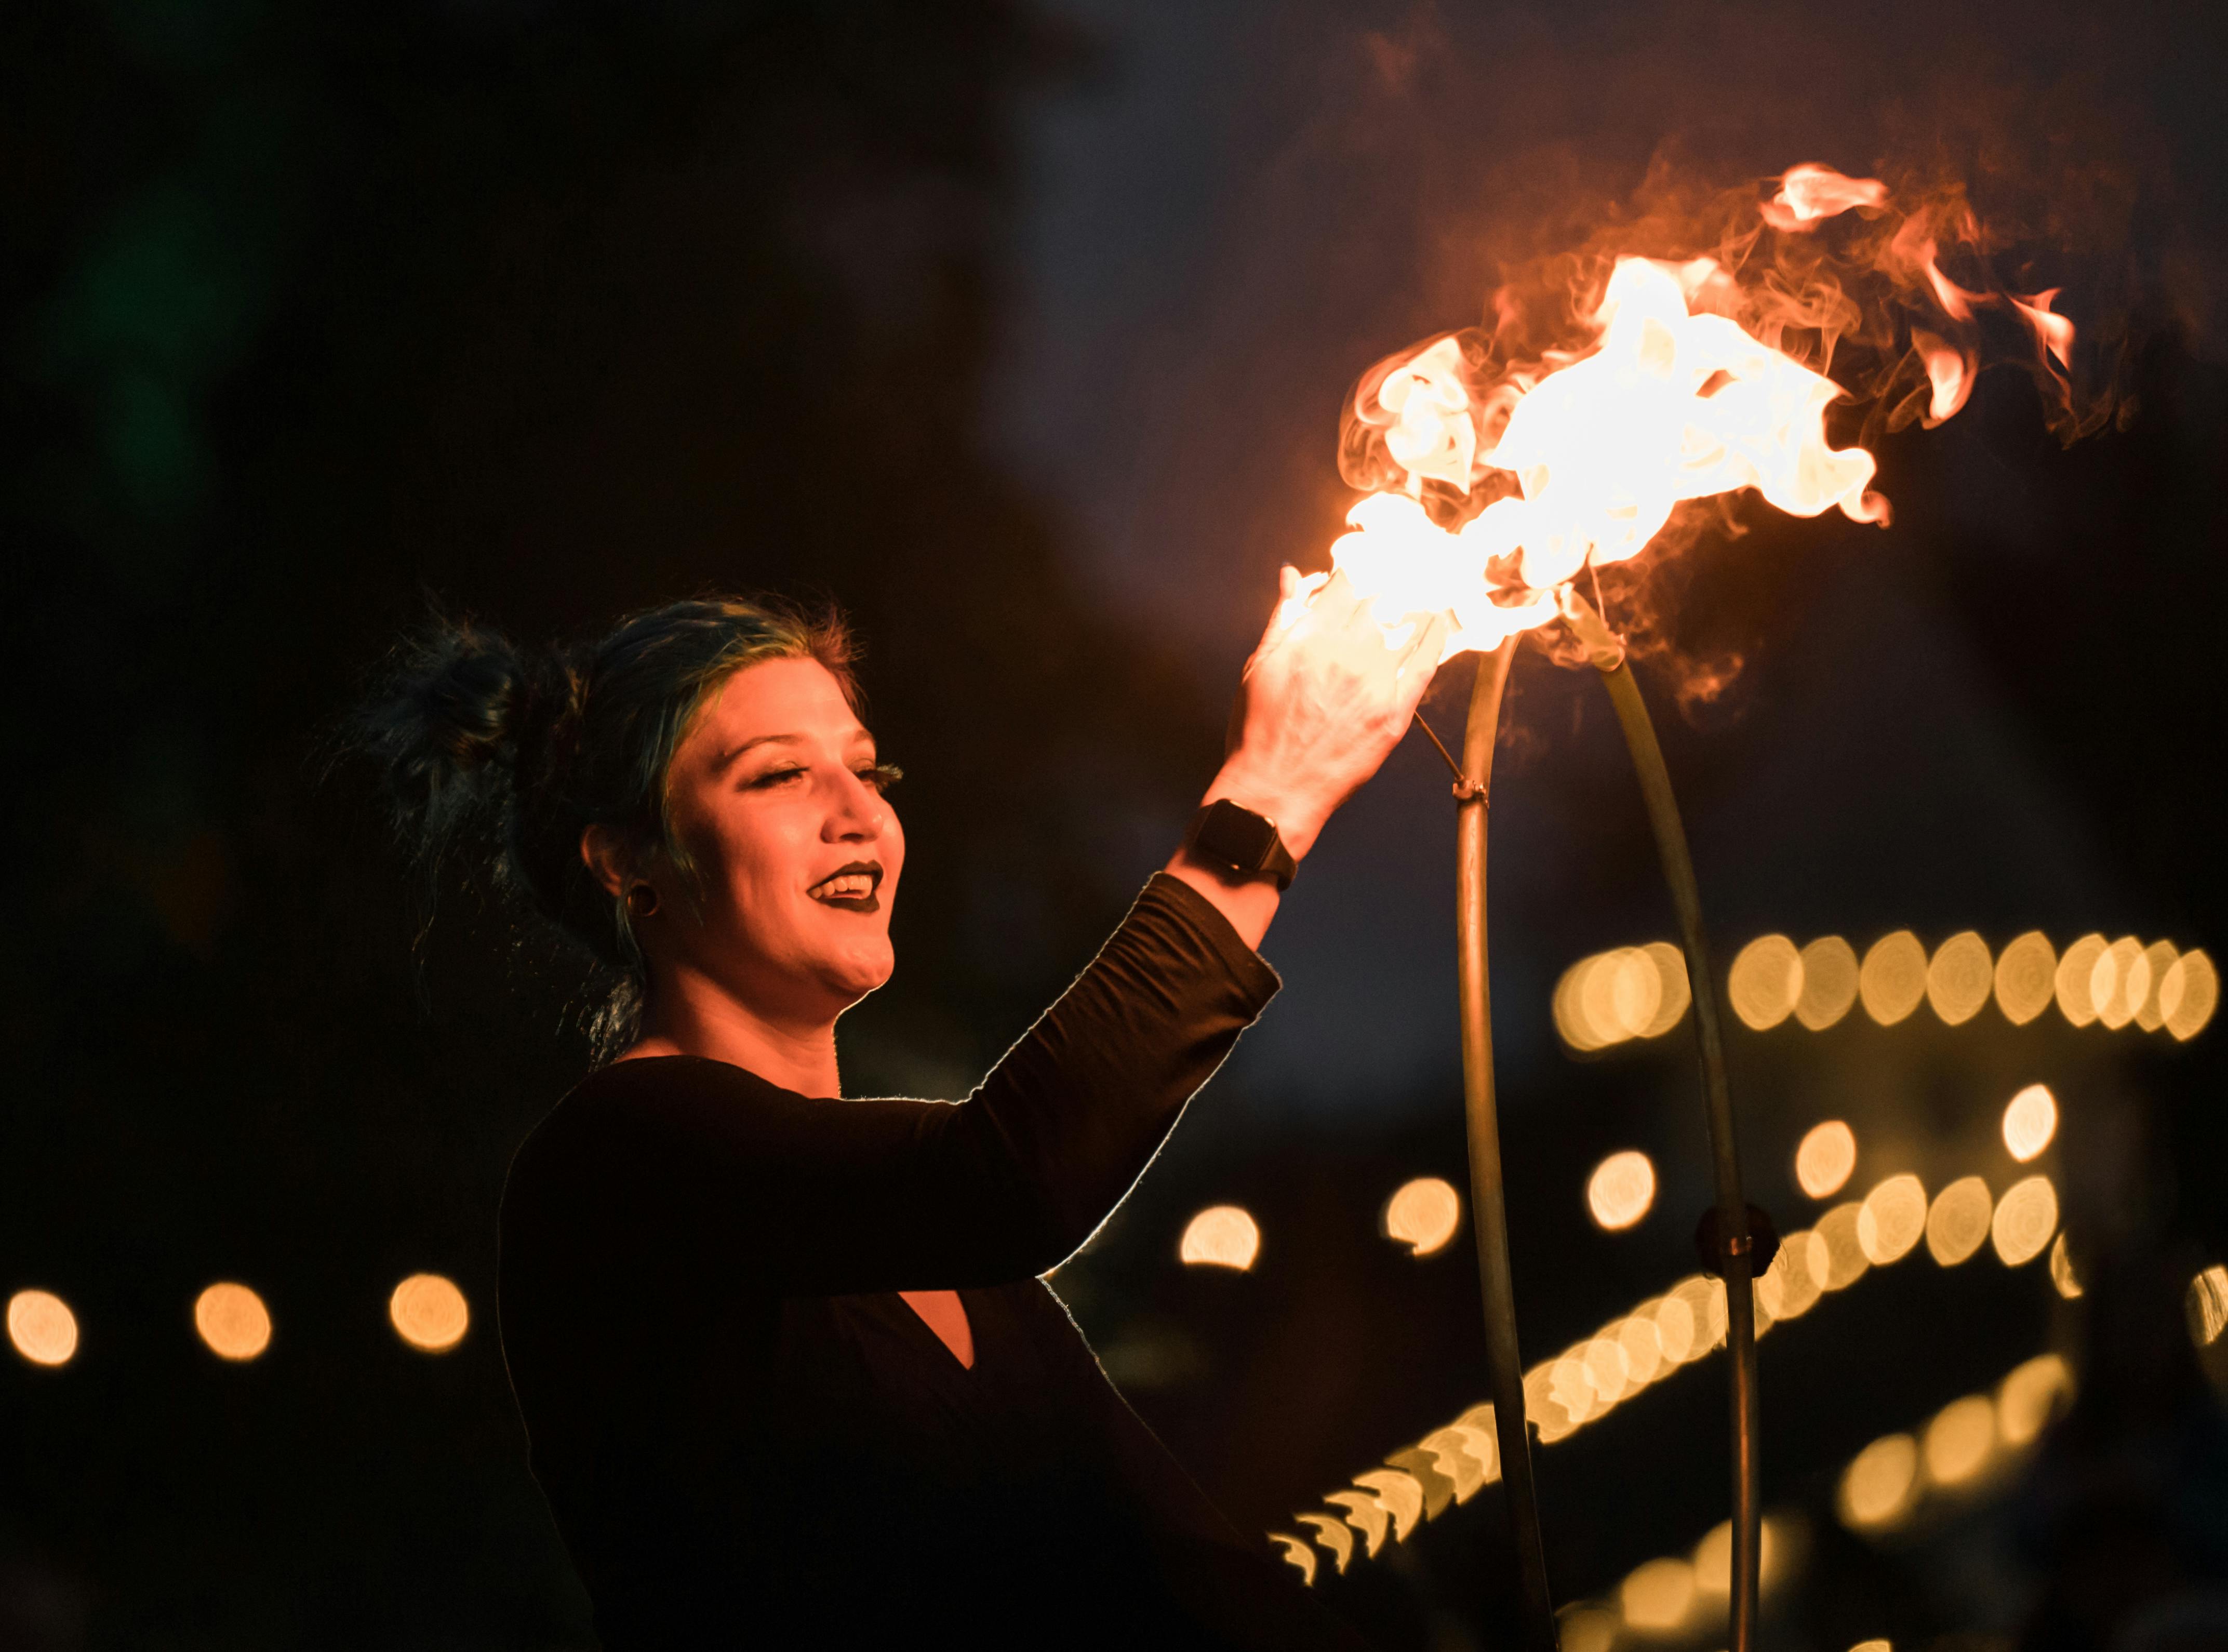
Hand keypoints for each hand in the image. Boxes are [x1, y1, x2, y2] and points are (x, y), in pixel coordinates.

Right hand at [1207, 566, 1449, 860]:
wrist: (1273, 792)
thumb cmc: (1259, 730)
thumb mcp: (1259, 665)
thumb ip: (1283, 617)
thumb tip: (1295, 575)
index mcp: (1310, 638)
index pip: (1348, 581)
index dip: (1363, 560)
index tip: (1373, 553)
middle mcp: (1347, 655)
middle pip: (1384, 597)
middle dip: (1398, 573)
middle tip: (1414, 556)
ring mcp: (1375, 684)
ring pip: (1410, 624)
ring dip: (1422, 597)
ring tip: (1433, 579)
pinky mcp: (1395, 714)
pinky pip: (1426, 664)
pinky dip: (1436, 637)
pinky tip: (1440, 620)